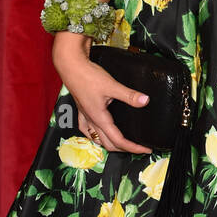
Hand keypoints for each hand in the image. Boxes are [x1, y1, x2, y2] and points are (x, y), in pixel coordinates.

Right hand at [52, 33, 152, 153]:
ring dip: (109, 144)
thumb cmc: (88, 76)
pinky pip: (86, 129)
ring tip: (121, 144)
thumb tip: (145, 101)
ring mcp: (85, 116)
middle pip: (108, 144)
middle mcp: (91, 120)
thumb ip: (129, 95)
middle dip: (123, 149)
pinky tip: (97, 133)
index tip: (144, 150)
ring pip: (96, 138)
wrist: (71, 67)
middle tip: (137, 148)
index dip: (133, 147)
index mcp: (99, 118)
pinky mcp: (82, 109)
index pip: (118, 140)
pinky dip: (94, 135)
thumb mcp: (112, 86)